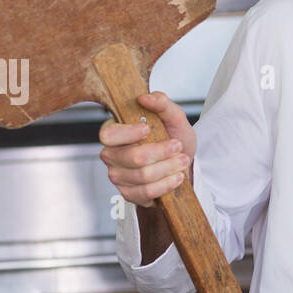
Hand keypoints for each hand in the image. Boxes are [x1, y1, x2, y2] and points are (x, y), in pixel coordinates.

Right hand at [99, 92, 195, 207]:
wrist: (181, 164)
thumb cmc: (172, 138)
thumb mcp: (174, 118)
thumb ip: (163, 104)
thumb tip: (146, 98)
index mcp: (115, 132)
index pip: (110, 135)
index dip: (128, 133)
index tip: (148, 129)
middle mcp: (111, 154)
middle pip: (134, 157)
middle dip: (162, 152)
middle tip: (178, 147)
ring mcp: (118, 176)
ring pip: (144, 176)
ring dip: (169, 168)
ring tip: (182, 161)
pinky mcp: (128, 194)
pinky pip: (147, 192)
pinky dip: (167, 185)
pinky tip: (176, 177)